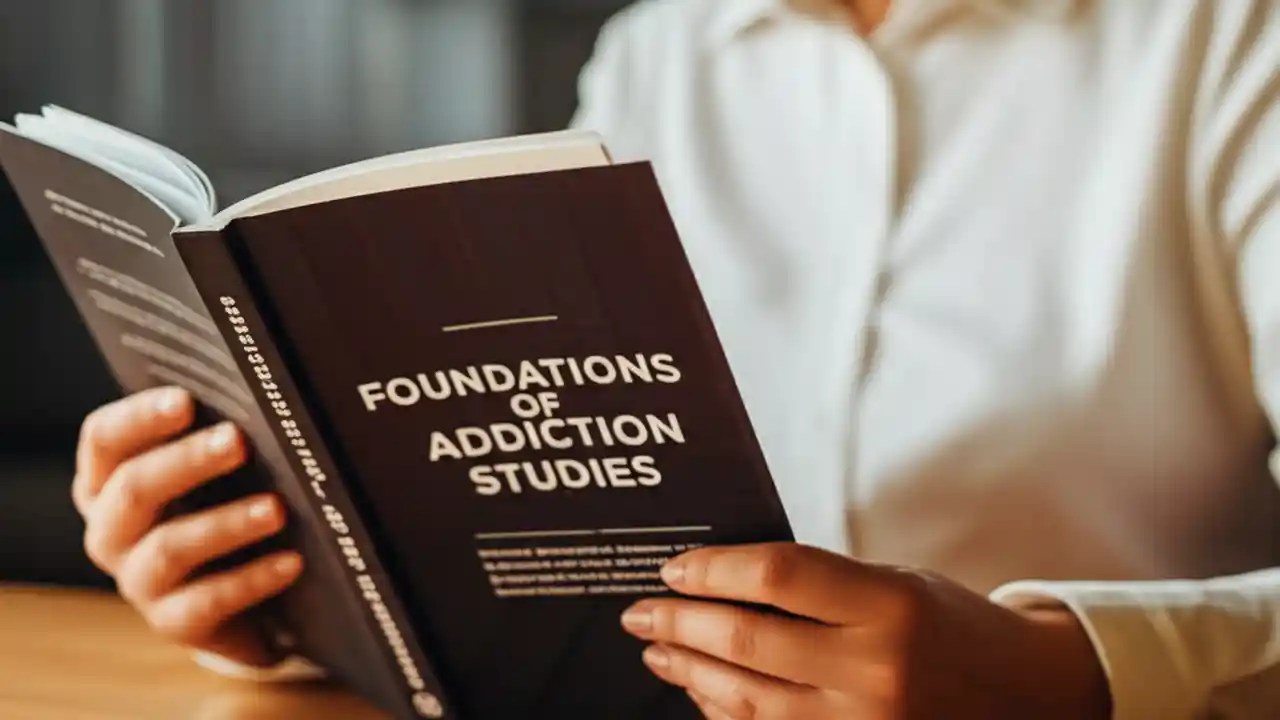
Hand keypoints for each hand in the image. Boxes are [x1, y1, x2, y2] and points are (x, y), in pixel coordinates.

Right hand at [73, 387, 302, 666]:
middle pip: (134, 488)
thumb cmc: (228, 511)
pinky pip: (209, 600)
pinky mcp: (174, 623)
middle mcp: (112, 531)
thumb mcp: (217, 474)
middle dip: (187, 461)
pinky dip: (253, 578)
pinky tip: (292, 562)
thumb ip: (220, 435)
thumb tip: (263, 393)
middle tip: (237, 441)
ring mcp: (139, 581)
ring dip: (226, 523)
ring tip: (277, 508)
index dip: (139, 417)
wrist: (245, 604)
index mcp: (109, 482)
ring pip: (170, 547)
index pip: (103, 440)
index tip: (186, 399)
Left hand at [621, 543, 1110, 719]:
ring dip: (689, 670)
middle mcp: (876, 667)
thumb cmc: (948, 626)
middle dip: (680, 622)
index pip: (780, 572)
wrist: (1025, 696)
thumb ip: (820, 586)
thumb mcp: (896, 584)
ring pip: (747, 696)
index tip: (675, 566)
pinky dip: (723, 712)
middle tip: (640, 611)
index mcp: (890, 603)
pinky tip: (700, 690)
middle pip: (749, 638)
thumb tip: (721, 581)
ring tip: (658, 649)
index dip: (715, 567)